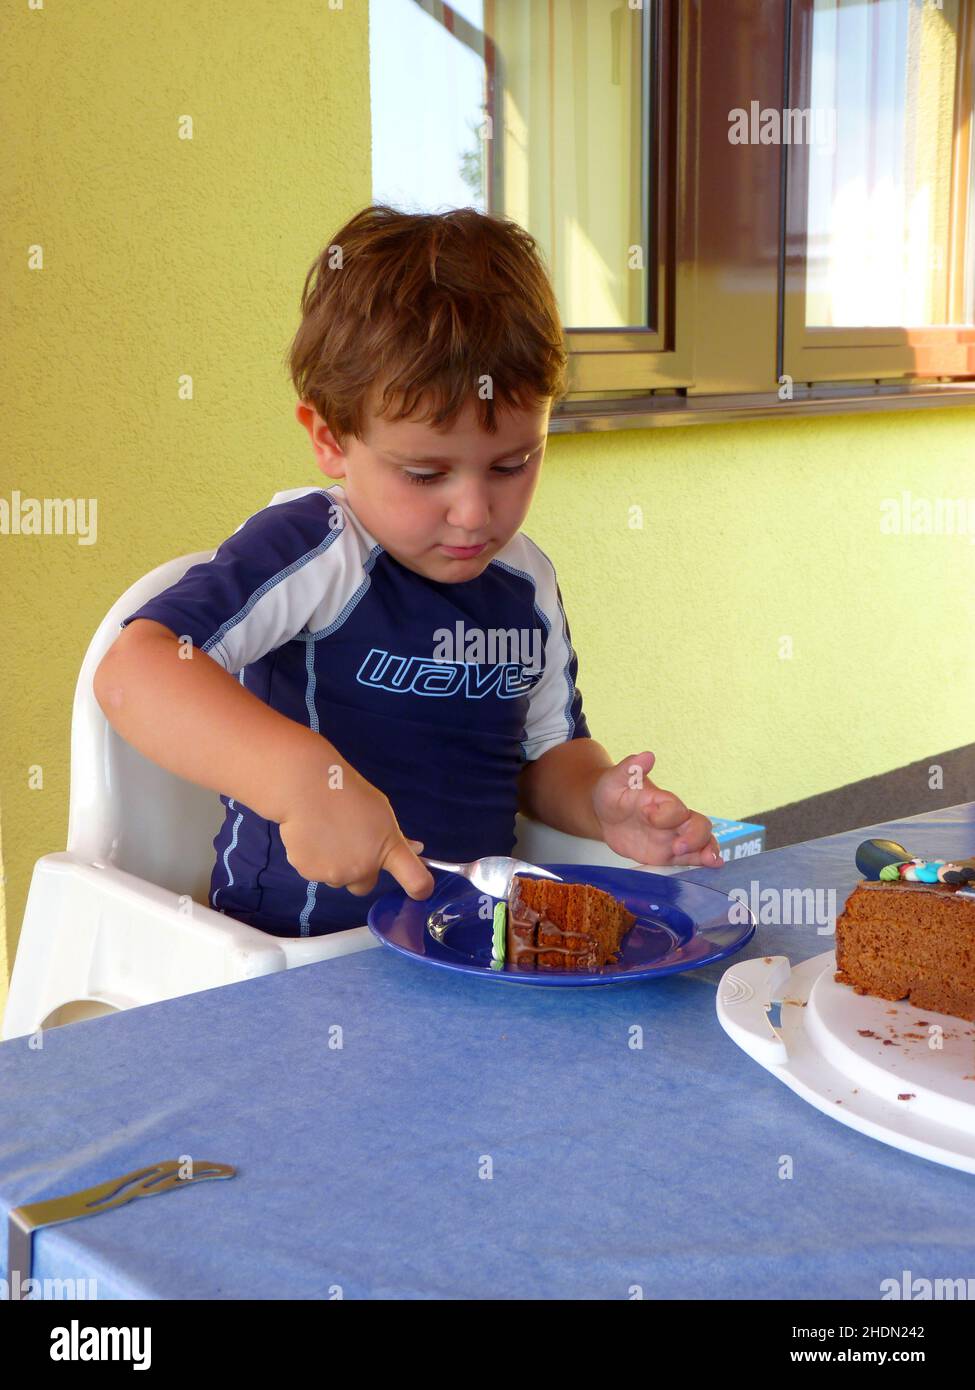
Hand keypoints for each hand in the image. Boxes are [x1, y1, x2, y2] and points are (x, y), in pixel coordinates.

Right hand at [279, 764, 434, 899]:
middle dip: (359, 872)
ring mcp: (336, 874)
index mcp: (387, 849)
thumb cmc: (346, 793)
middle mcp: (364, 868)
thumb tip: (416, 849)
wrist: (305, 788)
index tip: (419, 891)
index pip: (416, 881)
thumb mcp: (380, 810)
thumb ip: (395, 836)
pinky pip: (314, 872)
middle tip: (348, 844)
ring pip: (337, 879)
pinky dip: (312, 860)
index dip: (421, 889)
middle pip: (365, 886)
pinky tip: (309, 836)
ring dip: (333, 865)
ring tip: (324, 834)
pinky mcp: (310, 874)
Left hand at [591, 751, 722, 867]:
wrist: (605, 814)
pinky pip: (689, 859)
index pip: (674, 807)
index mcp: (662, 800)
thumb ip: (630, 768)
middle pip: (698, 825)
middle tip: (678, 847)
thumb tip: (647, 756)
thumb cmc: (613, 792)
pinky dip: (702, 862)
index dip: (667, 814)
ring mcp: (673, 837)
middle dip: (695, 836)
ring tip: (711, 861)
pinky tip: (713, 867)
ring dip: (708, 851)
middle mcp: (673, 819)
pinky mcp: (668, 854)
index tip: (649, 816)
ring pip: (702, 843)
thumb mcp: (615, 779)